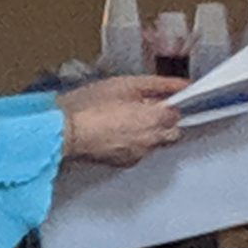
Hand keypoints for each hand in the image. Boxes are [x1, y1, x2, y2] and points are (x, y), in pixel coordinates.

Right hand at [61, 74, 185, 166]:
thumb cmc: (90, 106)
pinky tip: (114, 135)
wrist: (63, 132)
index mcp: (157, 118)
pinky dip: (132, 145)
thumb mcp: (126, 84)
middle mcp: (152, 139)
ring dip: (147, 134)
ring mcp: (139, 153)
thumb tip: (183, 85)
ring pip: (155, 143)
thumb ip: (161, 84)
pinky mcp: (124, 163)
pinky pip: (138, 153)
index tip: (153, 101)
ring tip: (122, 123)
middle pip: (173, 132)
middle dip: (162, 122)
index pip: (178, 113)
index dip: (165, 105)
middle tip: (141, 112)